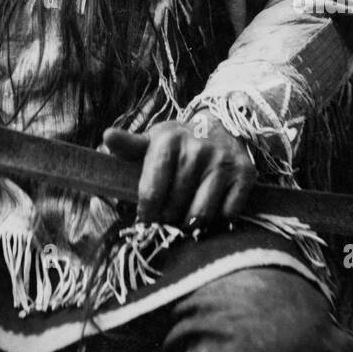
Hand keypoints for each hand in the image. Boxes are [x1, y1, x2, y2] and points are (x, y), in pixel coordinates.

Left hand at [103, 112, 255, 230]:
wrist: (221, 126)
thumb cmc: (178, 144)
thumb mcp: (152, 141)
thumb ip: (128, 146)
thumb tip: (107, 137)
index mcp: (167, 140)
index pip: (151, 193)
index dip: (147, 214)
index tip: (146, 221)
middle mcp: (196, 149)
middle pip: (174, 208)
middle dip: (168, 220)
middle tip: (168, 220)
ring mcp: (222, 162)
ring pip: (201, 216)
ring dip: (191, 225)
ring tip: (185, 219)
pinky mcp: (245, 174)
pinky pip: (227, 214)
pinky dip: (218, 220)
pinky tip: (212, 209)